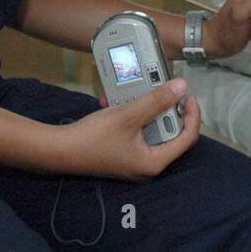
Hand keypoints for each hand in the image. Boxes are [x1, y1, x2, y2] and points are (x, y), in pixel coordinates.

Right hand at [65, 79, 200, 180]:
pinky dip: (132, 115)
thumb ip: (156, 101)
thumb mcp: (128, 115)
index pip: (187, 138)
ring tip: (139, 91)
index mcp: (154, 162)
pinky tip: (118, 100)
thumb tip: (182, 86)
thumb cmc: (94, 137)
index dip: (192, 114)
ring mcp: (134, 159)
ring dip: (147, 108)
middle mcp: (147, 164)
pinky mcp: (122, 152)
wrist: (59, 150)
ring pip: (152, 129)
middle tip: (163, 89)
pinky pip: (136, 131)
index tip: (187, 94)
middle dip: (166, 108)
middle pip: (171, 133)